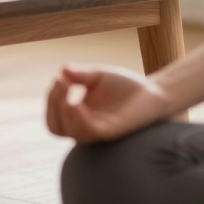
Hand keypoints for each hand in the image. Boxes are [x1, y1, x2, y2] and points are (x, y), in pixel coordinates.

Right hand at [46, 64, 176, 143]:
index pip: (54, 116)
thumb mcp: (97, 75)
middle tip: (60, 83)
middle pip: (54, 128)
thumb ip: (80, 74)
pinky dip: (76, 116)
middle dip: (52, 105)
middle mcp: (84, 127)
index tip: (58, 78)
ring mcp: (96, 131)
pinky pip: (87, 130)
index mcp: (78, 116)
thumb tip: (61, 70)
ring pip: (68, 131)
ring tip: (66, 87)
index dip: (50, 100)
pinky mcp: (109, 132)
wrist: (153, 92)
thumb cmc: (124, 85)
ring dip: (61, 109)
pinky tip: (75, 101)